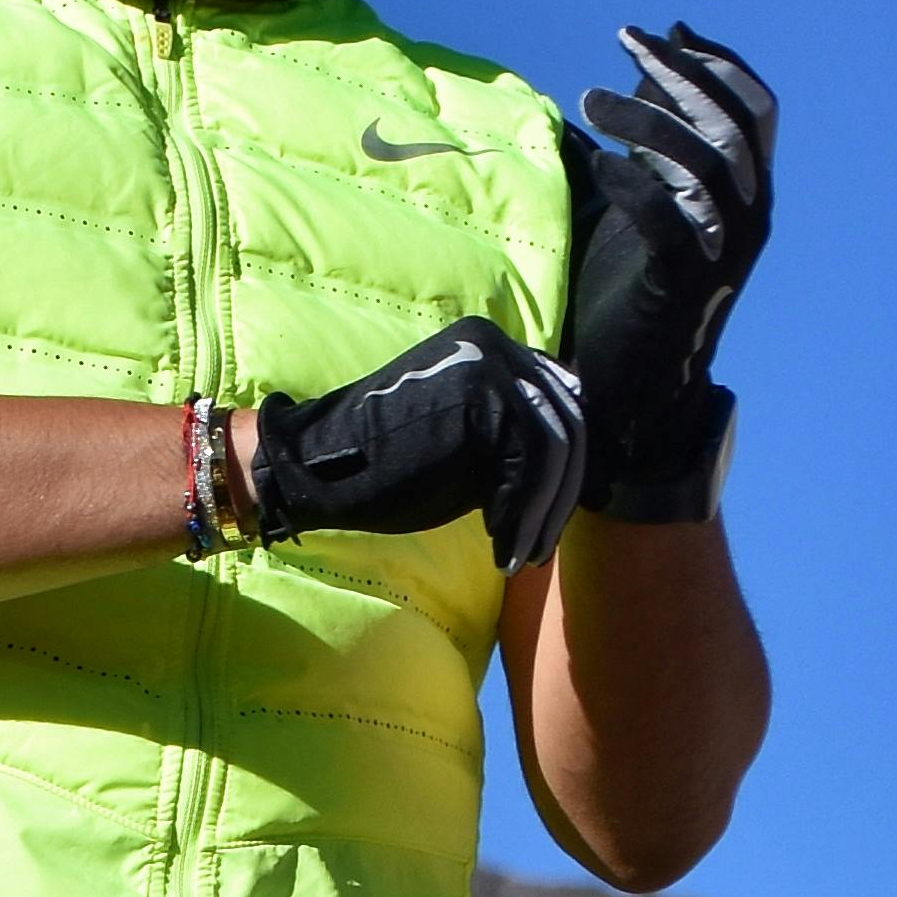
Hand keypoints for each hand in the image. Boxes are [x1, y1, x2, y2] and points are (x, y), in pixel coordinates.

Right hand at [245, 321, 588, 570]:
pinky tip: (497, 543)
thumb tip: (573, 475)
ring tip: (517, 553)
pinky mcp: (482, 397)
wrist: (323, 465)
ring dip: (541, 512)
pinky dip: (521, 512)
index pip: (561, 406)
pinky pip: (529, 464)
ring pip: (554, 448)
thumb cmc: (387, 464)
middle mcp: (497, 344)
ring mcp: (490, 364)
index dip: (564, 471)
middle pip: (567, 425)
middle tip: (536, 547)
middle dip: (559, 497)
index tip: (543, 521)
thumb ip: (513, 439)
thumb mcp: (466, 443)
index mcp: (493, 347)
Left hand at [565, 22, 775, 519]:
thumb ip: (658, 138)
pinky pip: (668, 219)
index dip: (719, 64)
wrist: (630, 387)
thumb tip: (654, 63)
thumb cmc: (634, 287)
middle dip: (681, 75)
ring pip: (705, 166)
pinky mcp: (682, 284)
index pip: (756, 110)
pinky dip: (633, 182)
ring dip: (648, 121)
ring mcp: (722, 253)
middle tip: (626, 41)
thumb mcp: (649, 197)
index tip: (669, 32)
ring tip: (590, 98)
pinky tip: (595, 159)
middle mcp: (750, 220)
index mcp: (749, 196)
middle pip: (732, 126)